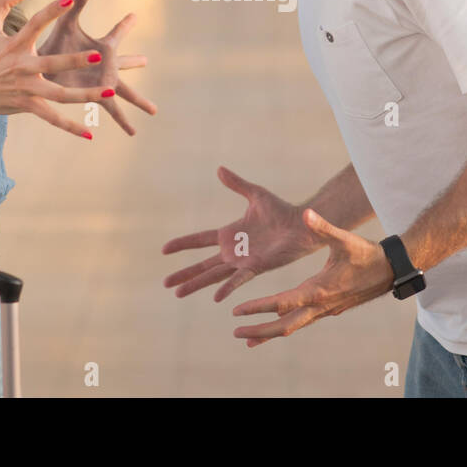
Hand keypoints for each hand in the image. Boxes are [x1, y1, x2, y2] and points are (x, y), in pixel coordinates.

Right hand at [0, 0, 116, 139]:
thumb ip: (4, 1)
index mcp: (16, 44)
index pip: (35, 23)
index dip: (51, 10)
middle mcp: (23, 67)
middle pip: (52, 64)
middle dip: (74, 60)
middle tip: (98, 55)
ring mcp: (26, 88)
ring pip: (60, 95)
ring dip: (85, 95)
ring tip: (110, 92)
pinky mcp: (27, 105)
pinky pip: (52, 118)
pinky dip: (70, 127)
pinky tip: (90, 134)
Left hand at [37, 0, 156, 134]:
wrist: (37, 68)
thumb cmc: (52, 44)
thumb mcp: (69, 21)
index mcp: (102, 46)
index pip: (118, 32)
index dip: (127, 24)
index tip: (135, 15)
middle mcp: (105, 64)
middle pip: (126, 63)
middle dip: (135, 62)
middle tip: (146, 61)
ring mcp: (103, 81)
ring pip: (126, 92)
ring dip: (139, 101)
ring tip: (154, 111)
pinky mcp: (97, 95)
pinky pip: (112, 109)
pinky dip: (122, 120)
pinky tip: (131, 132)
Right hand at [162, 167, 323, 301]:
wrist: (302, 224)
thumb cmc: (282, 210)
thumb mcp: (255, 194)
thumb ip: (237, 184)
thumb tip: (219, 169)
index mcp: (229, 233)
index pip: (200, 240)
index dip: (183, 244)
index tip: (164, 250)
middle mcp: (233, 250)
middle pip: (203, 264)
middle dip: (184, 273)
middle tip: (165, 283)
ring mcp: (243, 261)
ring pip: (214, 275)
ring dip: (196, 284)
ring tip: (178, 293)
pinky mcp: (256, 266)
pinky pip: (239, 279)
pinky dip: (227, 287)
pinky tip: (216, 297)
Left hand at [230, 209, 394, 346]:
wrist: (392, 271)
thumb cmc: (368, 254)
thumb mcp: (345, 238)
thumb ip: (323, 227)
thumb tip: (306, 214)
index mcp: (319, 290)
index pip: (282, 303)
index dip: (259, 307)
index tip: (237, 311)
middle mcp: (320, 306)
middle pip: (284, 326)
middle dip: (259, 331)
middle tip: (236, 332)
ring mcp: (325, 311)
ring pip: (293, 328)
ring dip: (269, 333)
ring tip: (247, 338)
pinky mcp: (329, 310)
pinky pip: (302, 323)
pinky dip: (284, 326)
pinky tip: (274, 327)